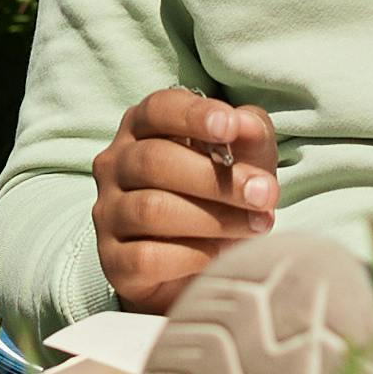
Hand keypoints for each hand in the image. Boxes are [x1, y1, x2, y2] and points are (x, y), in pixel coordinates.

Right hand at [88, 88, 277, 311]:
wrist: (198, 264)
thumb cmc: (219, 196)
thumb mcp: (245, 159)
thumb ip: (250, 135)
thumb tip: (246, 125)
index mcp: (143, 129)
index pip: (158, 109)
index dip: (193, 115)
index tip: (230, 128)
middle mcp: (116, 166)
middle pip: (153, 161)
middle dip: (215, 179)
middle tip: (264, 193)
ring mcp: (108, 214)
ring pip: (151, 210)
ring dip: (213, 219)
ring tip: (255, 226)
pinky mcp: (113, 261)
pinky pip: (147, 257)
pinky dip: (191, 256)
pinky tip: (218, 255)